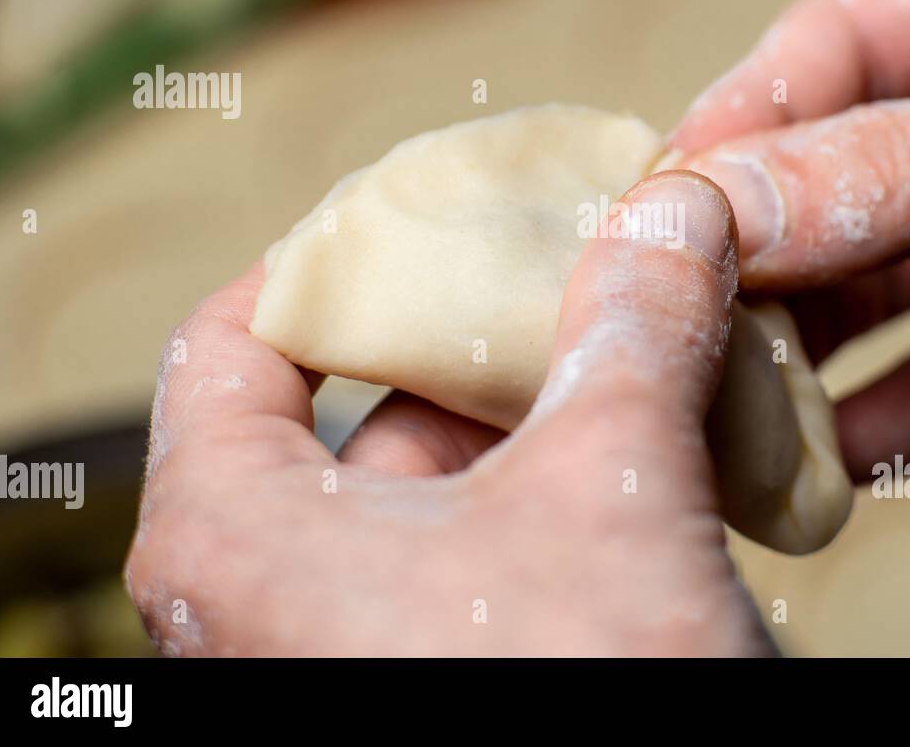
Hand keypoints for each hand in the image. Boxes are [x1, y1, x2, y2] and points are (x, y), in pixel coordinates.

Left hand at [126, 172, 773, 655]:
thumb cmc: (566, 698)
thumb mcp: (611, 489)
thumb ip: (634, 329)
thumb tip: (674, 211)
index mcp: (235, 533)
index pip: (235, 341)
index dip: (332, 259)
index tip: (428, 214)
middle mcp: (267, 594)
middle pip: (352, 402)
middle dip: (471, 329)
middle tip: (566, 263)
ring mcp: (348, 644)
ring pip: (431, 480)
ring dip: (531, 406)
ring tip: (623, 335)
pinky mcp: (428, 670)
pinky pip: (476, 547)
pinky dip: (549, 484)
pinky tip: (641, 439)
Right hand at [672, 0, 909, 479]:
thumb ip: (900, 166)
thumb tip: (722, 203)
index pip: (823, 52)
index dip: (734, 130)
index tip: (660, 213)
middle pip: (841, 170)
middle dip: (766, 250)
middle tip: (680, 318)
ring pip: (887, 279)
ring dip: (818, 342)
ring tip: (738, 399)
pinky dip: (896, 413)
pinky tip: (833, 457)